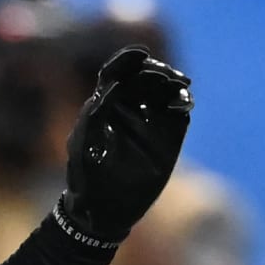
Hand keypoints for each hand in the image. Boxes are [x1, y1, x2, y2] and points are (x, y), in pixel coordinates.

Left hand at [61, 46, 192, 240]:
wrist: (103, 210)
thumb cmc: (86, 178)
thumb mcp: (83, 147)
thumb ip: (93, 117)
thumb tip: (106, 89)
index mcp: (103, 106)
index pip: (116, 74)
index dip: (128, 61)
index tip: (141, 54)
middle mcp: (127, 109)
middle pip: (143, 77)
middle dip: (155, 71)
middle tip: (166, 75)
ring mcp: (148, 122)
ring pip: (163, 92)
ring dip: (171, 83)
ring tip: (178, 85)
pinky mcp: (167, 137)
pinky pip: (177, 113)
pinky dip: (181, 104)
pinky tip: (181, 106)